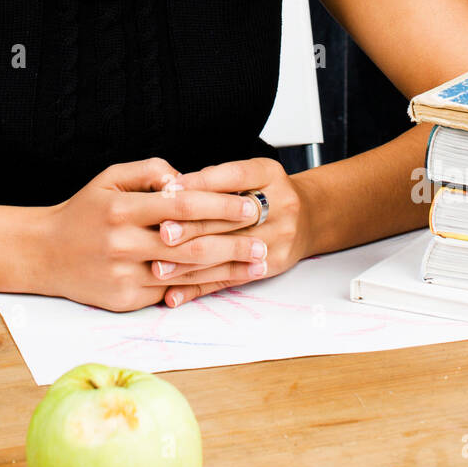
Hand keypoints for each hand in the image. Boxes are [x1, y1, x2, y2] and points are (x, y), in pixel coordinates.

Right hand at [42, 157, 273, 312]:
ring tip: (257, 262)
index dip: (220, 204)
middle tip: (264, 237)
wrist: (45, 254)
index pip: (182, 205)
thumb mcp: (110, 177)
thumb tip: (186, 179)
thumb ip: (150, 171)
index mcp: (122, 208)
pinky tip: (227, 279)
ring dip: (227, 268)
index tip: (248, 203)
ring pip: (187, 272)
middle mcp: (123, 244)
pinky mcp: (127, 300)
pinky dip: (202, 285)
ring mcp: (125, 275)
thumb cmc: (84, 211)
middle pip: (191, 242)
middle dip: (234, 240)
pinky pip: (172, 291)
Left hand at [152, 157, 311, 305]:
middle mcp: (279, 206)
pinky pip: (230, 279)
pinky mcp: (270, 267)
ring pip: (226, 254)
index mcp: (269, 176)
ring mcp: (278, 240)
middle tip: (161, 233)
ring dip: (189, 263)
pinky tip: (175, 294)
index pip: (234, 178)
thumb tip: (174, 190)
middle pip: (230, 219)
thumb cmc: (268, 192)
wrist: (308, 217)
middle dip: (191, 228)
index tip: (170, 192)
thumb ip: (217, 178)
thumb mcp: (251, 172)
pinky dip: (199, 288)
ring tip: (159, 268)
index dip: (200, 184)